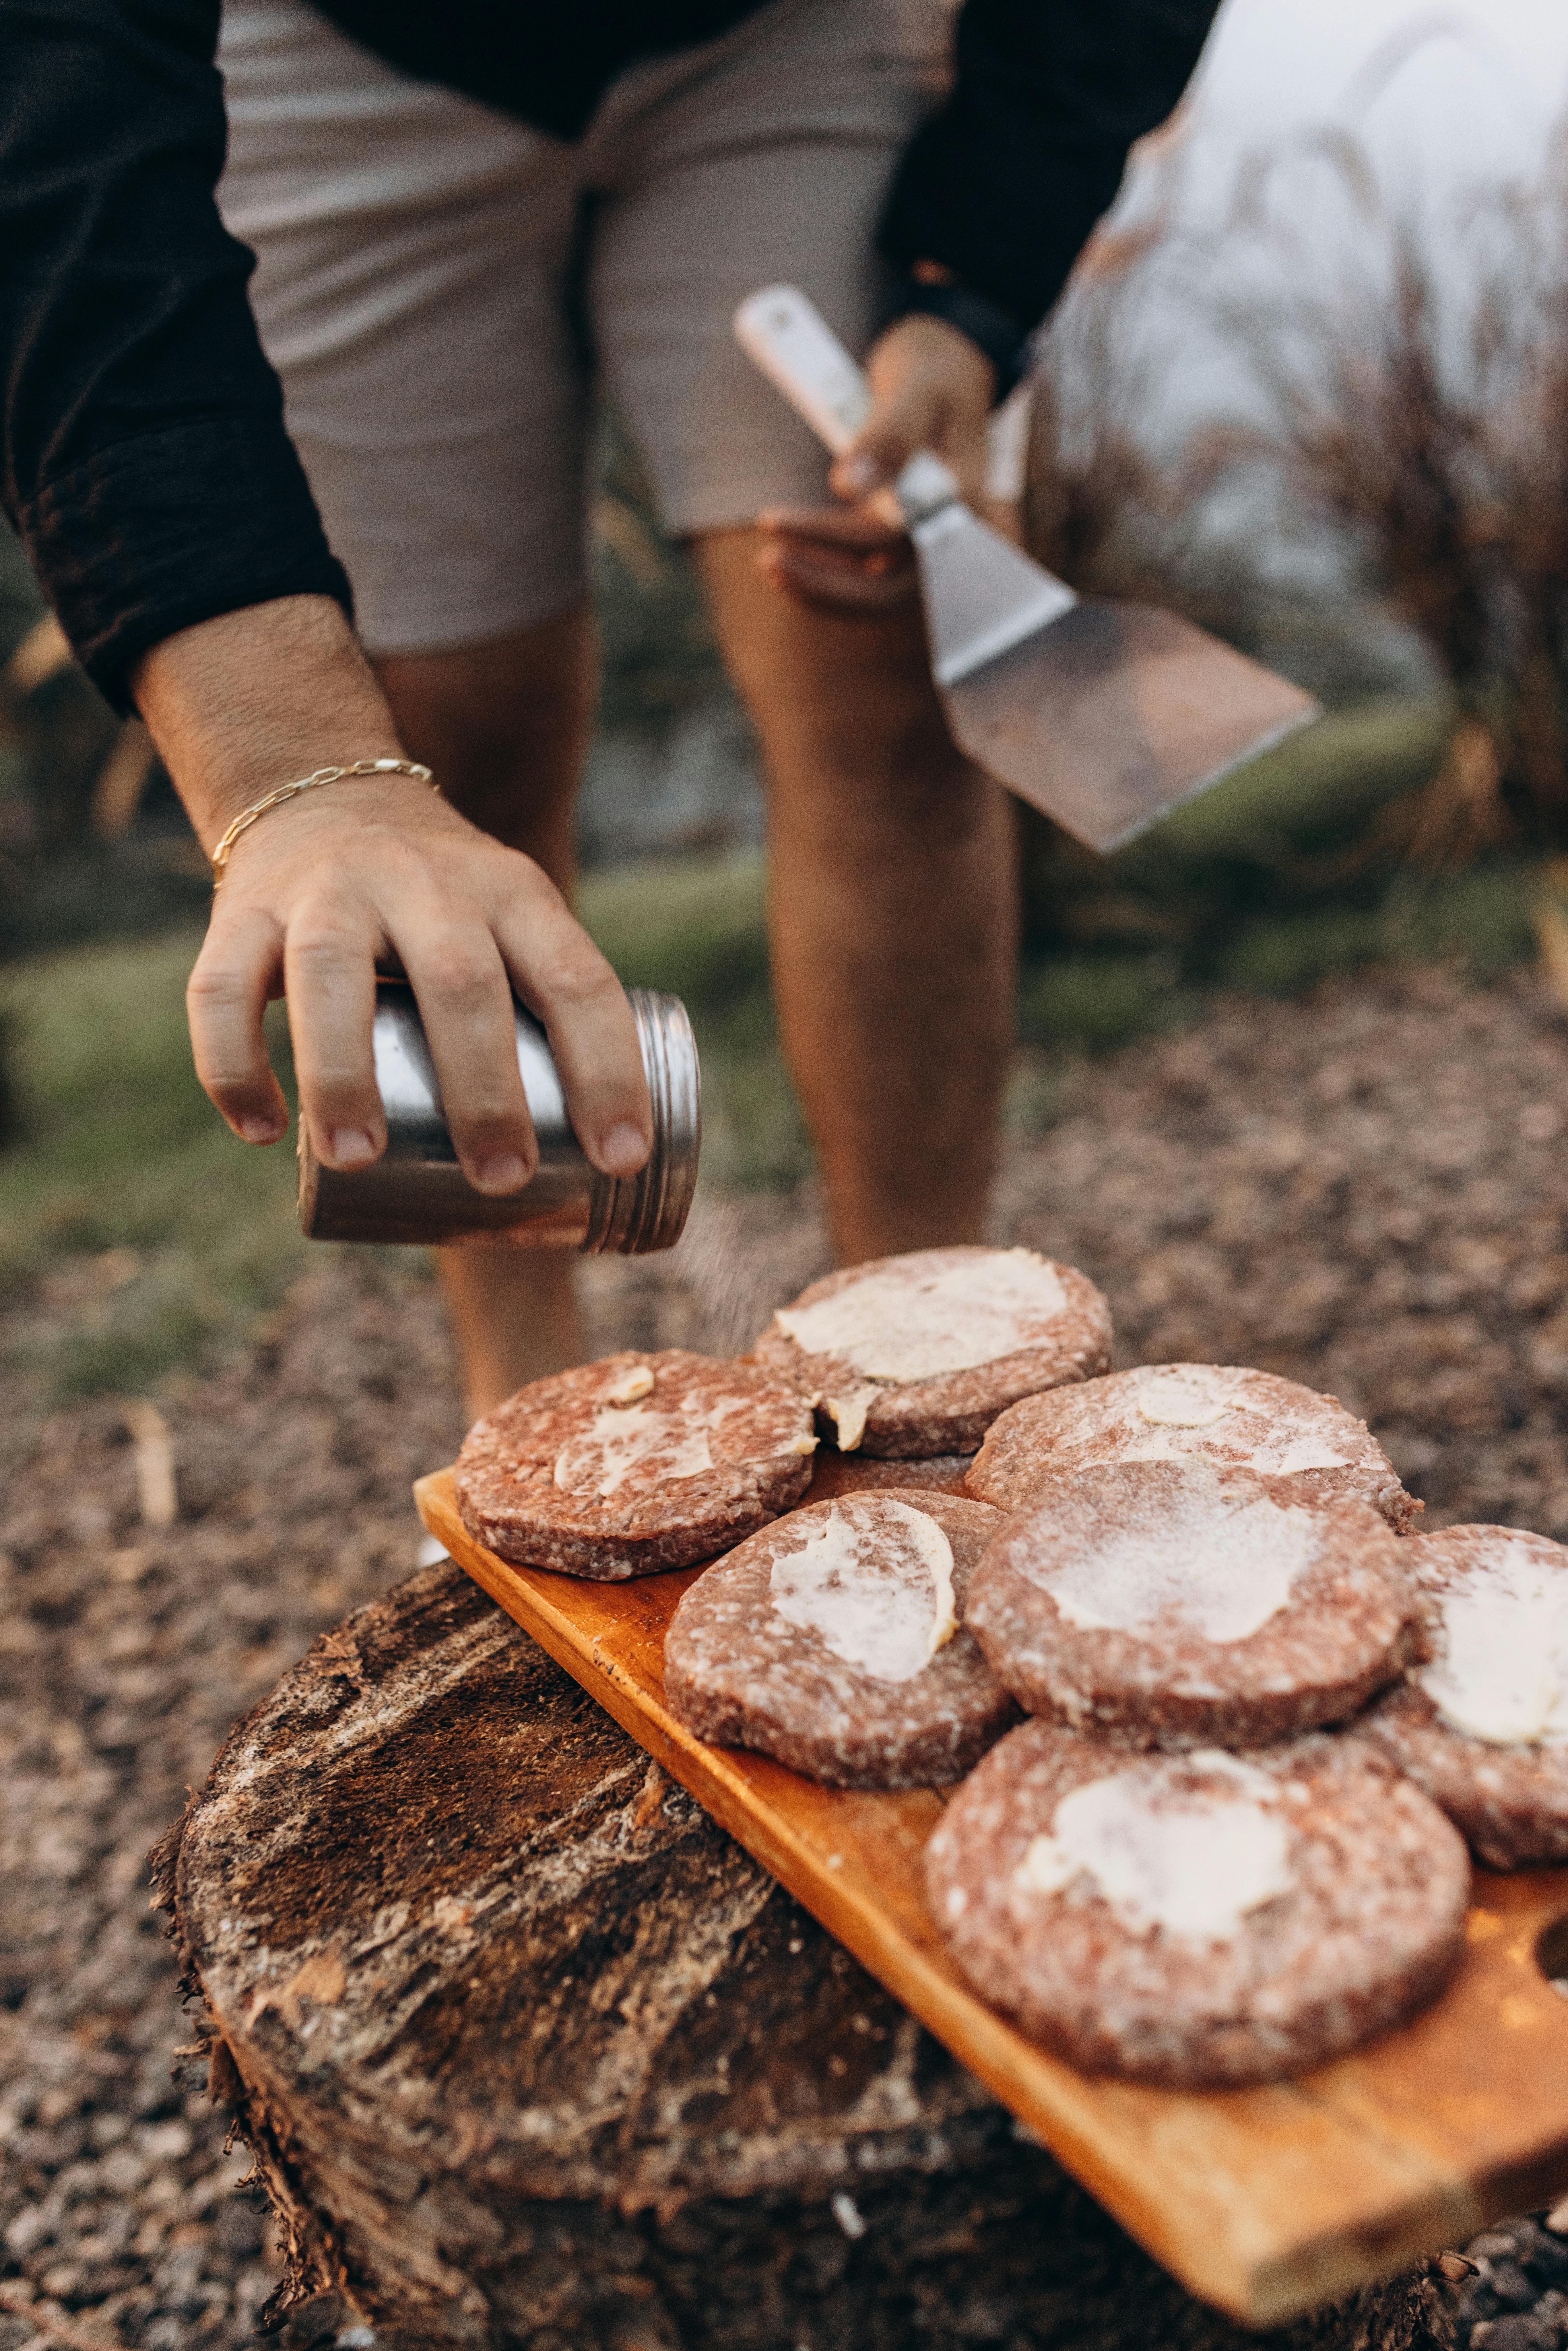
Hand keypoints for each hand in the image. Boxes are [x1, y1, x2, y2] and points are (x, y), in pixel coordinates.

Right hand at [133, 597, 650, 1193]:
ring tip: (358, 1160)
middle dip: (486, 1089)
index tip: (619, 1159)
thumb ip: (546, 1015)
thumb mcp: (514, 925)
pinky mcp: (242, 912)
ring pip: (330, 975)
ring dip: (345, 1075)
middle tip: (503, 1179)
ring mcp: (326, 890)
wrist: (327, 796)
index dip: (607, 1071)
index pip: (577, 979)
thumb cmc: (447, 910)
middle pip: (460, 981)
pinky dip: (233, 1065)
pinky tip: (261, 1132)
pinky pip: (222, 989)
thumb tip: (599, 1175)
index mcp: (511, 892)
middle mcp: (422, 880)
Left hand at [756, 312, 995, 613]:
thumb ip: (890, 435)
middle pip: (887, 590)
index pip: (889, 538)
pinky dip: (827, 571)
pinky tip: (790, 558)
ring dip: (821, 586)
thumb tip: (848, 485)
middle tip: (769, 562)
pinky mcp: (899, 537)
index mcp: (959, 500)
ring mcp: (922, 539)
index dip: (830, 539)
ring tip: (771, 563)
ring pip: (873, 590)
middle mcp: (945, 530)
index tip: (773, 520)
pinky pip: (864, 573)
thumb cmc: (933, 374)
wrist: (946, 375)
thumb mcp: (914, 389)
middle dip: (825, 585)